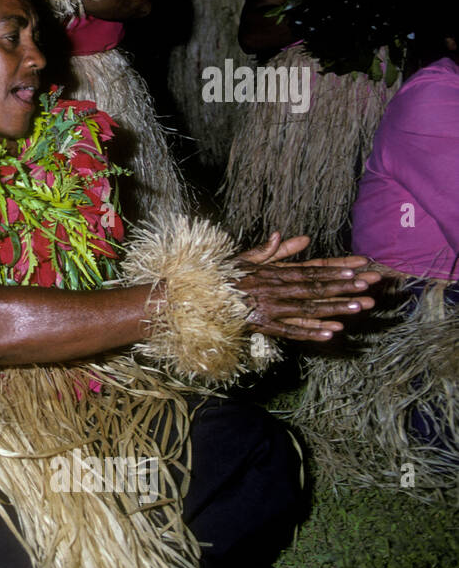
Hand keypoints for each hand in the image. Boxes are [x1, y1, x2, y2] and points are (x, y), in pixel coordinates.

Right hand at [232, 232, 380, 341]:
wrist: (198, 299)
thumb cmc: (221, 279)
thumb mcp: (243, 260)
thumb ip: (267, 249)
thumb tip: (284, 234)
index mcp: (272, 273)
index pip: (309, 271)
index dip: (334, 270)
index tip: (356, 268)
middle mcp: (274, 289)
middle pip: (314, 288)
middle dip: (343, 287)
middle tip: (368, 285)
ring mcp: (269, 308)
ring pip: (307, 308)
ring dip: (334, 308)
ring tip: (359, 307)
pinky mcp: (262, 326)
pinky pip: (290, 330)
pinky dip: (310, 331)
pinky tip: (331, 333)